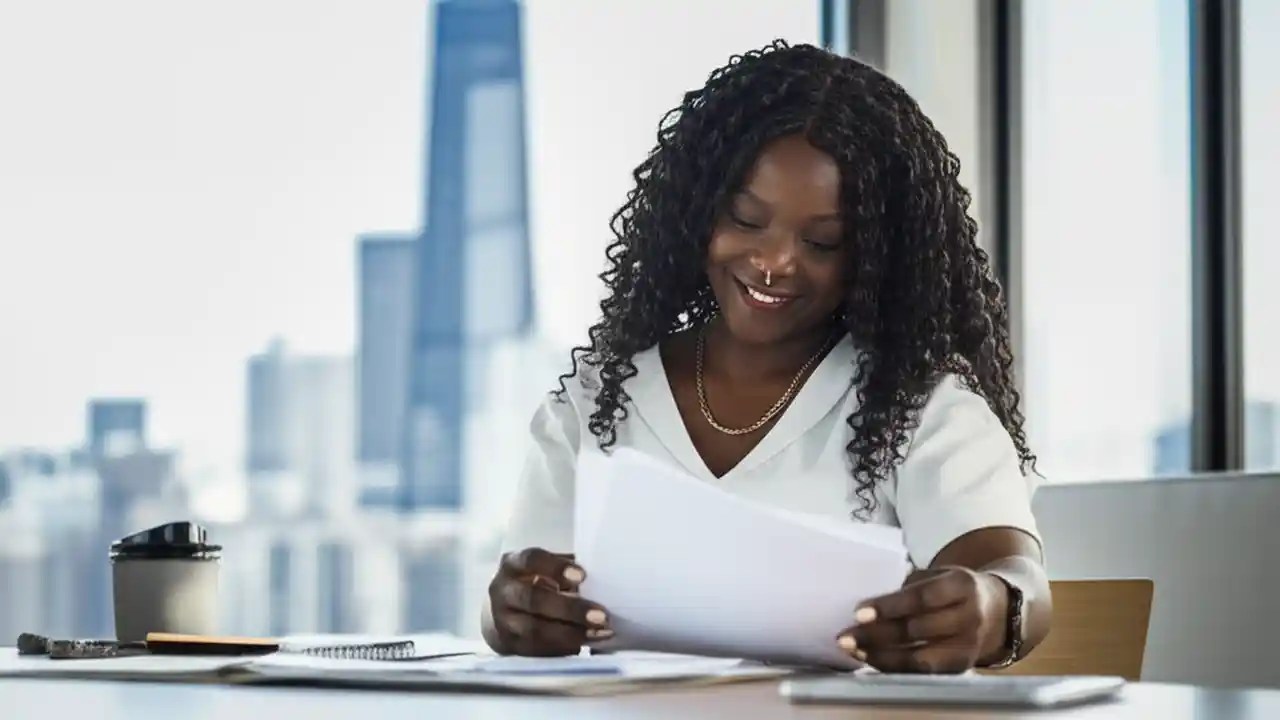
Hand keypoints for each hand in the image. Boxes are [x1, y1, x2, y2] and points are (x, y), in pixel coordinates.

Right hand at [486, 547, 611, 655]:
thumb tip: (603, 575)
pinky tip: (588, 643)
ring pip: (535, 630)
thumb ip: (566, 573)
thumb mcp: (546, 571)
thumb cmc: (538, 583)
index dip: (555, 567)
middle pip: (533, 598)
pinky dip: (565, 648)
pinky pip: (537, 650)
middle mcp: (502, 591)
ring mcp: (502, 621)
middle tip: (601, 615)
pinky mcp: (509, 646)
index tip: (583, 576)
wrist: (505, 613)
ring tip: (600, 633)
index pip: (530, 560)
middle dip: (569, 608)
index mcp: (513, 564)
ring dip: (571, 633)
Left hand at [835, 567, 1008, 672]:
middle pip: (918, 630)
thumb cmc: (953, 589)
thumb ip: (908, 585)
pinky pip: (923, 671)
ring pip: (920, 657)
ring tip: (854, 650)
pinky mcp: (962, 667)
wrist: (997, 611)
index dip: (889, 606)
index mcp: (962, 586)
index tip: (858, 611)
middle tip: (845, 636)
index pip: (922, 598)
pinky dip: (894, 666)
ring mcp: (969, 647)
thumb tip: (867, 598)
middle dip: (877, 635)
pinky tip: (872, 660)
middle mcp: (970, 617)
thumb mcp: (938, 575)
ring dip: (881, 656)